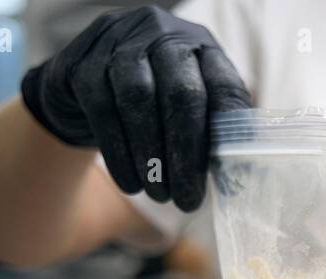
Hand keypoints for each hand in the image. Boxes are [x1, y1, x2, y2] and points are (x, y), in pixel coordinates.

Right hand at [20, 5, 249, 211]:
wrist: (82, 99)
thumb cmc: (151, 111)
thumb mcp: (188, 115)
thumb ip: (215, 135)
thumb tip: (244, 178)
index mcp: (199, 46)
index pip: (224, 85)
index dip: (230, 130)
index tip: (230, 175)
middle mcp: (160, 33)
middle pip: (181, 92)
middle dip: (186, 153)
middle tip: (188, 199)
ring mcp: (117, 41)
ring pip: (138, 99)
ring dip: (151, 157)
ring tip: (160, 195)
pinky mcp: (82, 62)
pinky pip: (102, 110)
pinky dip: (119, 154)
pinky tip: (131, 184)